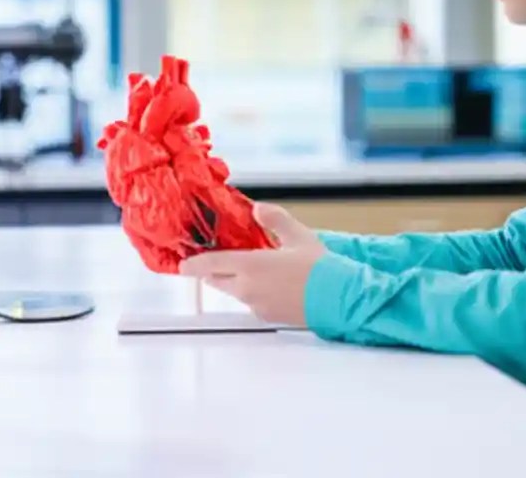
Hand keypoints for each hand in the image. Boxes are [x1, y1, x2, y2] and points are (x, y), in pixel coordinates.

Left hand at [178, 203, 327, 325]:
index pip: (211, 265)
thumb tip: (258, 209)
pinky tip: (270, 283)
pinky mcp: (268, 316)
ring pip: (234, 292)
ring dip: (234, 281)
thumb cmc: (322, 269)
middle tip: (217, 259)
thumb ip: (275, 220)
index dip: (193, 265)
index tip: (183, 264)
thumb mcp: (299, 237)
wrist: (341, 301)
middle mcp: (248, 288)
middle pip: (218, 281)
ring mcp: (257, 305)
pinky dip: (252, 292)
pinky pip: (251, 302)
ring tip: (251, 267)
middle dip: (213, 271)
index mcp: (251, 266)